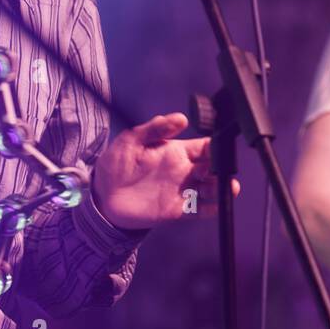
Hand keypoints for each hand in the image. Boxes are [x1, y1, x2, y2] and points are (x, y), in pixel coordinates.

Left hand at [92, 112, 239, 229]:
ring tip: (227, 187)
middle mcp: (183, 171)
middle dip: (223, 167)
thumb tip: (181, 118)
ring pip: (211, 189)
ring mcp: (181, 191)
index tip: (223, 146)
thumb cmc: (116, 164)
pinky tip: (215, 207)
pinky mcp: (175, 210)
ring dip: (221, 188)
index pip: (205, 146)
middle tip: (224, 169)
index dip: (217, 145)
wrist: (102, 196)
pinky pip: (198, 211)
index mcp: (176, 151)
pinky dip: (210, 210)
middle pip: (213, 168)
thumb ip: (155, 128)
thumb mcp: (132, 139)